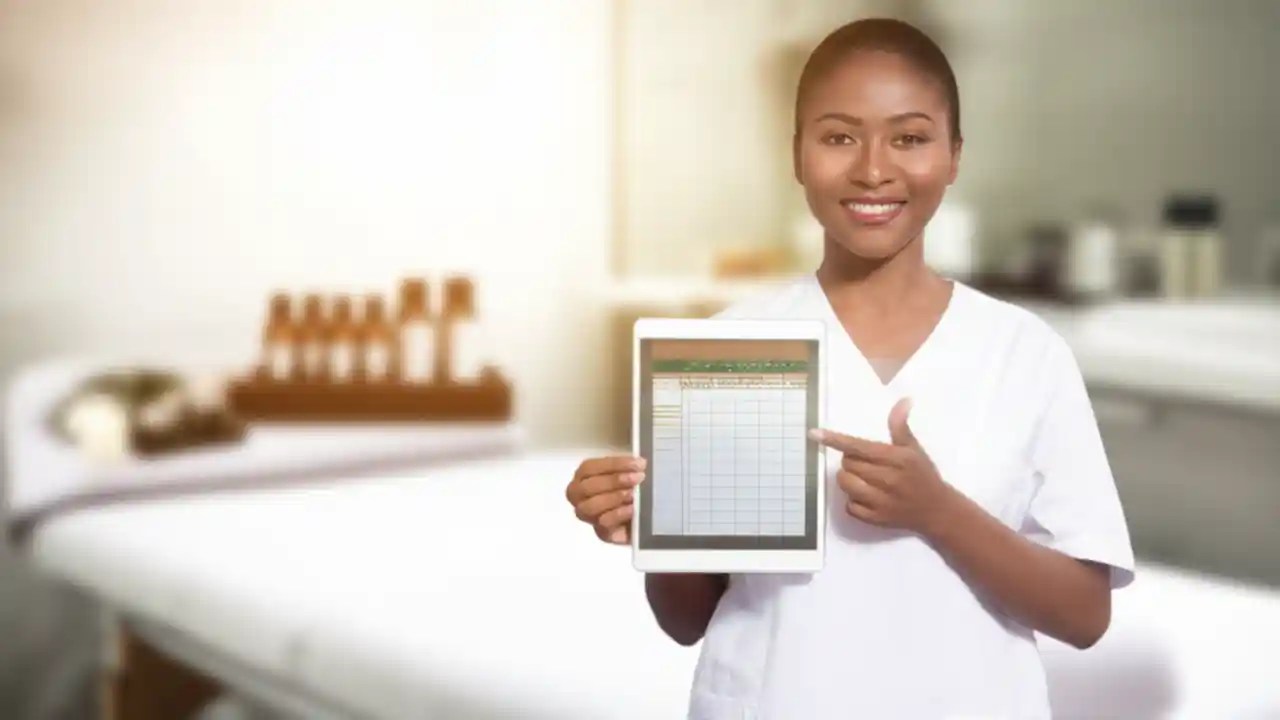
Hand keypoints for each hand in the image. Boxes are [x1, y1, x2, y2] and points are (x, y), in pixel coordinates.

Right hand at [565, 455, 646, 544]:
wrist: (641, 516)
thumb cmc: (629, 488)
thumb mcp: (627, 472)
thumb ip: (627, 467)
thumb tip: (639, 463)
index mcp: (582, 476)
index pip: (589, 467)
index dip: (614, 464)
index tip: (637, 463)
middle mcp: (579, 496)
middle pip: (588, 487)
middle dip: (615, 480)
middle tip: (638, 477)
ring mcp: (587, 516)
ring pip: (591, 506)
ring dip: (615, 498)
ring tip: (634, 494)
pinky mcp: (601, 532)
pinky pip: (604, 523)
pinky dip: (619, 514)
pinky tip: (632, 508)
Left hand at [809, 398, 956, 536]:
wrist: (937, 511)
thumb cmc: (923, 475)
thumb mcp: (914, 449)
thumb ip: (900, 426)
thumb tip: (903, 401)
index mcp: (896, 458)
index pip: (858, 446)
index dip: (834, 439)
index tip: (814, 433)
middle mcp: (887, 479)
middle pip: (848, 463)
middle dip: (850, 460)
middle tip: (865, 462)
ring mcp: (880, 501)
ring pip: (846, 483)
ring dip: (848, 478)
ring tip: (862, 477)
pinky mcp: (875, 519)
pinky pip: (849, 506)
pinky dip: (852, 500)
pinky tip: (865, 496)